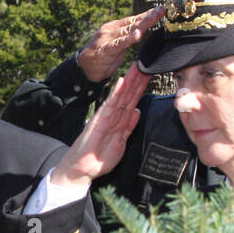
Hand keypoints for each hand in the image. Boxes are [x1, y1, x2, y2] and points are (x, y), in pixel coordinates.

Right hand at [50, 63, 148, 188]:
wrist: (83, 168)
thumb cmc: (99, 158)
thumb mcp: (121, 141)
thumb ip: (129, 127)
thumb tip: (137, 111)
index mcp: (120, 121)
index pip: (133, 101)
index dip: (141, 88)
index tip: (150, 75)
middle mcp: (114, 116)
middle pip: (128, 94)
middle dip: (138, 80)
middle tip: (147, 64)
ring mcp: (107, 117)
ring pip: (121, 95)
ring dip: (130, 81)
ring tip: (138, 67)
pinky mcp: (99, 120)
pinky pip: (110, 104)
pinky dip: (116, 93)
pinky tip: (122, 82)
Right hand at [76, 7, 163, 83]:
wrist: (84, 67)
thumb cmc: (102, 56)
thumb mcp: (117, 44)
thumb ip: (128, 37)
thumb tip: (141, 31)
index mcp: (115, 28)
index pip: (133, 20)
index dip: (147, 15)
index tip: (161, 10)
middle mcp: (112, 30)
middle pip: (134, 23)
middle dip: (149, 16)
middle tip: (161, 10)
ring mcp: (108, 39)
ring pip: (129, 30)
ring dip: (143, 23)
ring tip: (154, 17)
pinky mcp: (106, 49)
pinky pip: (119, 44)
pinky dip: (128, 39)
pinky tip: (137, 35)